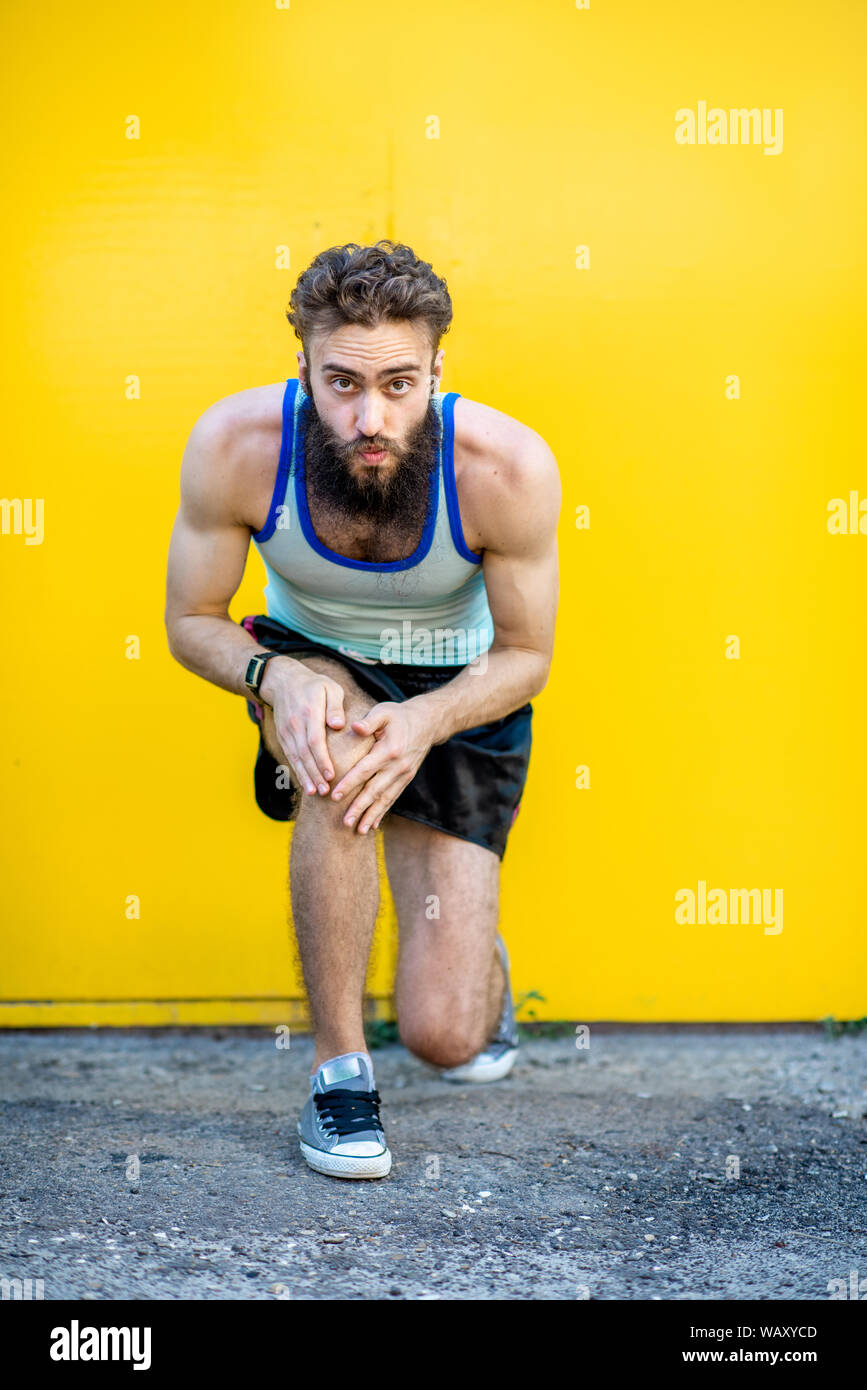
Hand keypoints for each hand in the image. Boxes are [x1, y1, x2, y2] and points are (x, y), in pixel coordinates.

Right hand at [262, 659, 346, 795]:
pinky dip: (297, 770)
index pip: (315, 740)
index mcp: (309, 712)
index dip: (322, 759)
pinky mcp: (282, 735)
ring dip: (305, 776)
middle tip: (325, 791)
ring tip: (314, 792)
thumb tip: (338, 725)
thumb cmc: (314, 685)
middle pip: (304, 753)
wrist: (283, 680)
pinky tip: (305, 783)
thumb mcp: (330, 687)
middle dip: (314, 773)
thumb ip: (335, 706)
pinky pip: (290, 755)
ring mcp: (286, 731)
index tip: (331, 775)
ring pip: (295, 757)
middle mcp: (295, 724)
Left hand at [330, 699, 433, 833]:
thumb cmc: (399, 716)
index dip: (349, 783)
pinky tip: (373, 825)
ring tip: (359, 831)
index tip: (334, 796)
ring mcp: (404, 775)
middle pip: (375, 790)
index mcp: (389, 750)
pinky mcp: (406, 779)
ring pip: (385, 799)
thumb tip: (354, 727)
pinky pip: (393, 798)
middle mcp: (398, 766)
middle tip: (345, 823)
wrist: (427, 722)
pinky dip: (382, 812)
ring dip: (371, 815)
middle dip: (359, 808)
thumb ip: (369, 722)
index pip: (365, 770)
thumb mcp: (384, 712)